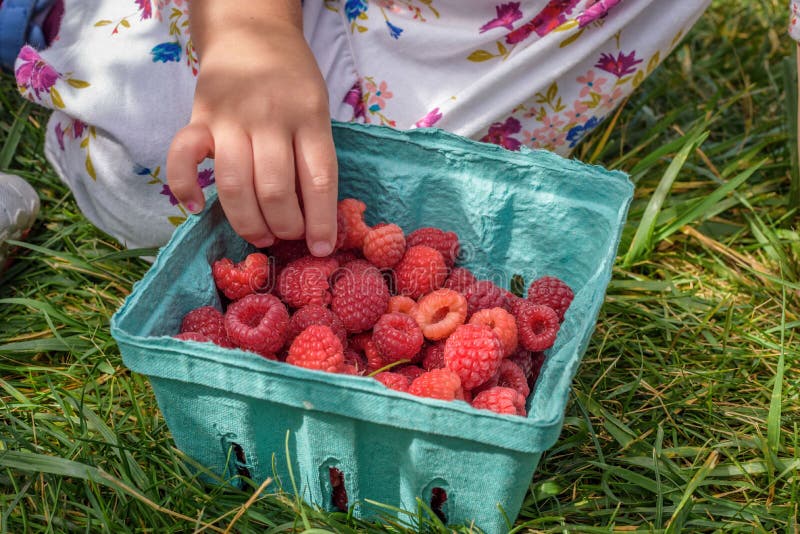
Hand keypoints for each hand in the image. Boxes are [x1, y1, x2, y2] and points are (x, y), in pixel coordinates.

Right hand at [166, 1, 337, 255]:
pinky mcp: (198, 118)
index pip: (318, 178)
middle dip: (284, 226)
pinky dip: (184, 186)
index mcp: (308, 117)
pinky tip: (196, 207)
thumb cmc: (292, 81)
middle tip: (287, 236)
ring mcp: (230, 117)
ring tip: (261, 236)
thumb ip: (314, 154)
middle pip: (274, 189)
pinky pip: (182, 157)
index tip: (322, 249)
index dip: (321, 221)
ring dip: (248, 222)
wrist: (251, 34)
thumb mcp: (317, 109)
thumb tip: (317, 218)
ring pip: (234, 184)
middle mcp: (269, 118)